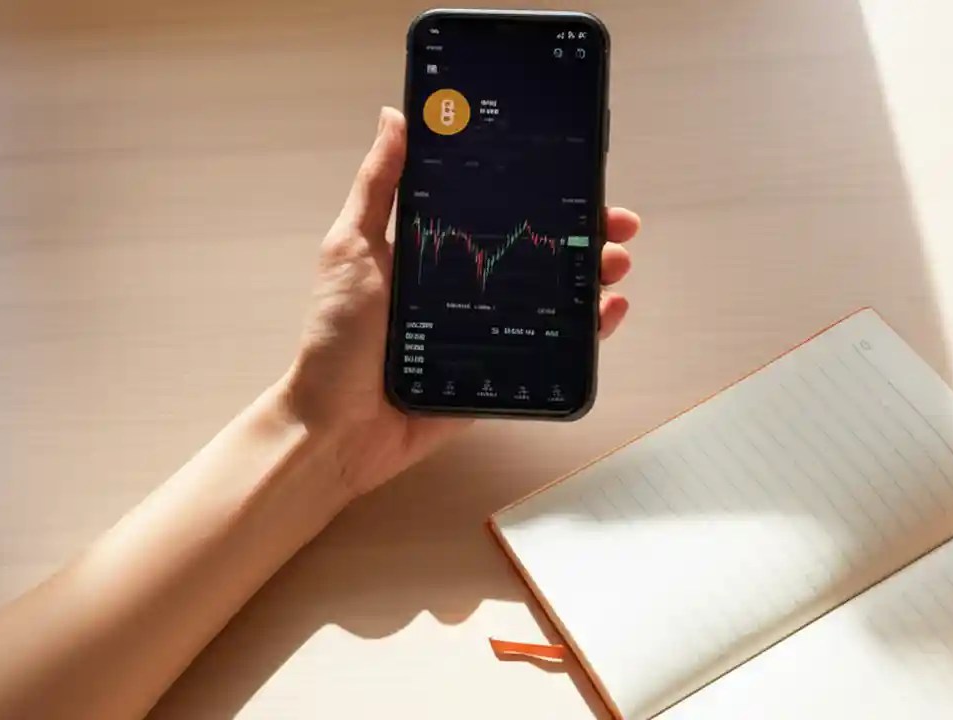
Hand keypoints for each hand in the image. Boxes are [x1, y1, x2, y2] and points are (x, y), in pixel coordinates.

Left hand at [284, 107, 640, 505]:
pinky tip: (609, 310)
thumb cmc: (337, 338)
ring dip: (594, 272)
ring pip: (557, 293)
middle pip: (540, 248)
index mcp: (436, 248)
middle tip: (615, 222)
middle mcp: (468, 283)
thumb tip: (395, 117)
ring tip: (615, 262)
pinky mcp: (502, 368)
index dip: (541, 193)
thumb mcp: (353, 248)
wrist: (339, 427)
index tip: (575, 176)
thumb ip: (378, 187)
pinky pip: (556, 345)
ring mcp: (489, 326)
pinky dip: (591, 328)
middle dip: (584, 231)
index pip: (501, 210)